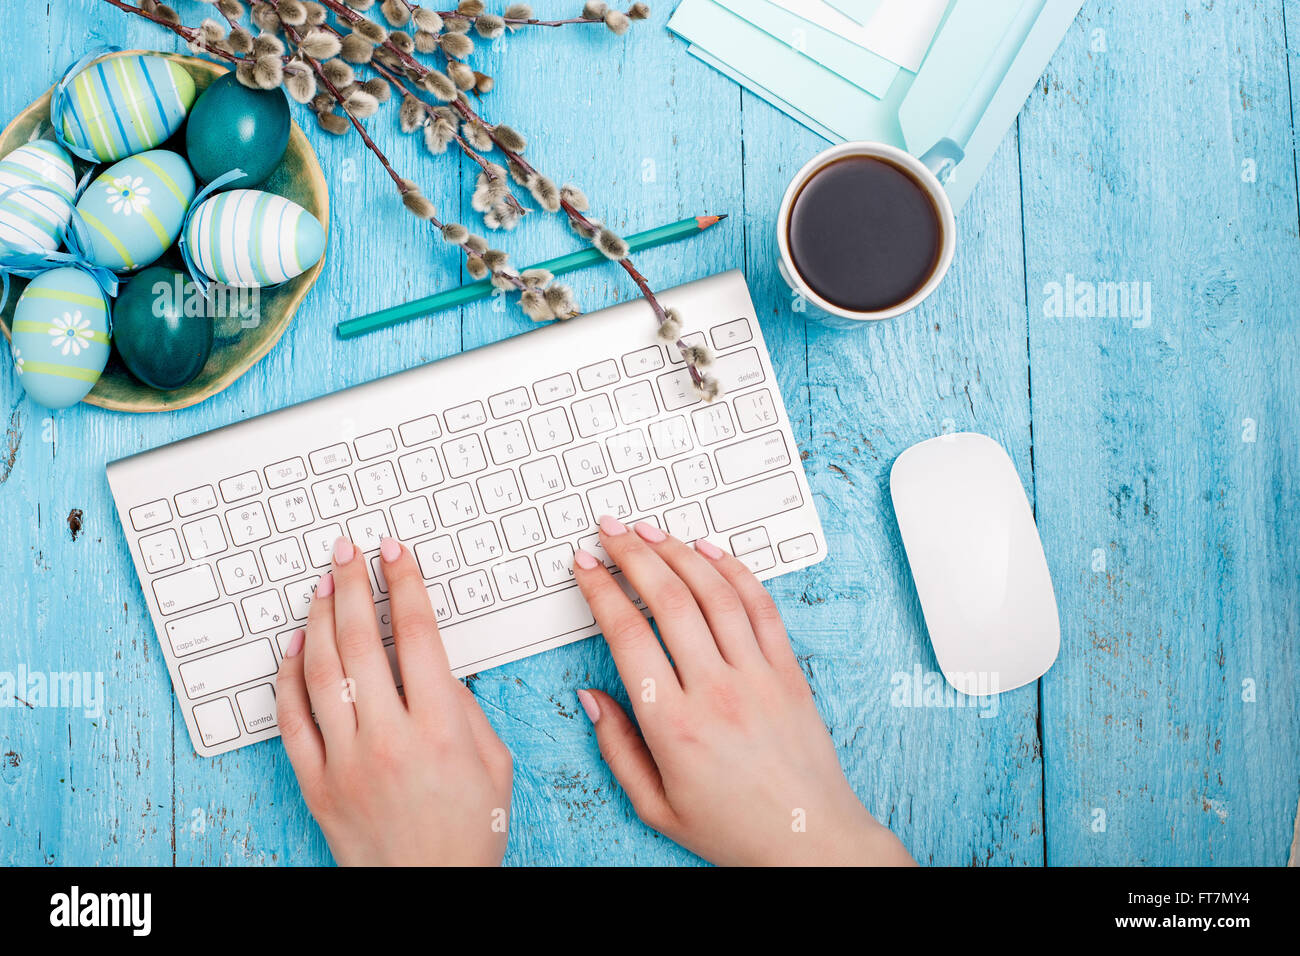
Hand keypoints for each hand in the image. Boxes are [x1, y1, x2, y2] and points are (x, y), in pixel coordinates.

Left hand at [276, 536, 512, 865]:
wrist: (429, 893)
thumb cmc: (469, 832)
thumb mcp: (494, 763)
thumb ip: (466, 706)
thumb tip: (433, 663)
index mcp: (440, 728)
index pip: (418, 634)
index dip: (406, 583)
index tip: (396, 553)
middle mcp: (389, 738)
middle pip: (363, 641)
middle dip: (354, 585)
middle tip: (349, 552)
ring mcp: (346, 760)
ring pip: (322, 671)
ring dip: (321, 618)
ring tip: (323, 585)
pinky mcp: (316, 782)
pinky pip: (291, 718)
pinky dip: (288, 675)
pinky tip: (295, 646)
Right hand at [573, 516, 912, 866]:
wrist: (810, 842)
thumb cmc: (733, 830)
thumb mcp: (655, 805)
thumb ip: (616, 747)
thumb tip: (591, 696)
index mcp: (674, 727)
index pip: (628, 635)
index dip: (601, 590)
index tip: (585, 565)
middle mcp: (717, 692)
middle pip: (670, 601)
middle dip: (633, 554)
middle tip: (610, 530)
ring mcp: (758, 677)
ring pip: (716, 594)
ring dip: (679, 552)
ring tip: (651, 530)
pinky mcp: (789, 672)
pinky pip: (762, 607)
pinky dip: (735, 571)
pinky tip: (710, 552)